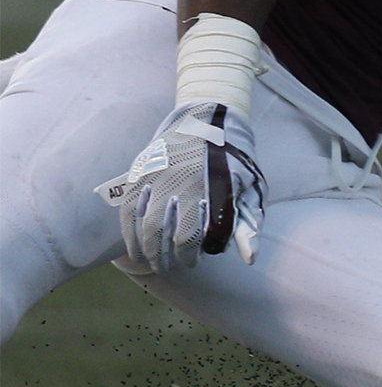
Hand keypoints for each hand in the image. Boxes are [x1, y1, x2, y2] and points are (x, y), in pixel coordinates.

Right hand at [97, 102, 265, 272]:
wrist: (208, 118)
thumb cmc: (233, 160)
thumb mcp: (249, 189)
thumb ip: (248, 225)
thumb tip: (249, 259)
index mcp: (206, 188)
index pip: (188, 234)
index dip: (188, 255)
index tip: (192, 263)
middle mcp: (177, 182)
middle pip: (159, 231)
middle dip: (161, 256)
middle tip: (166, 268)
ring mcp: (155, 175)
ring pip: (141, 220)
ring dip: (141, 247)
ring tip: (148, 262)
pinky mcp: (141, 171)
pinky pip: (128, 206)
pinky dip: (128, 229)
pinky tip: (133, 244)